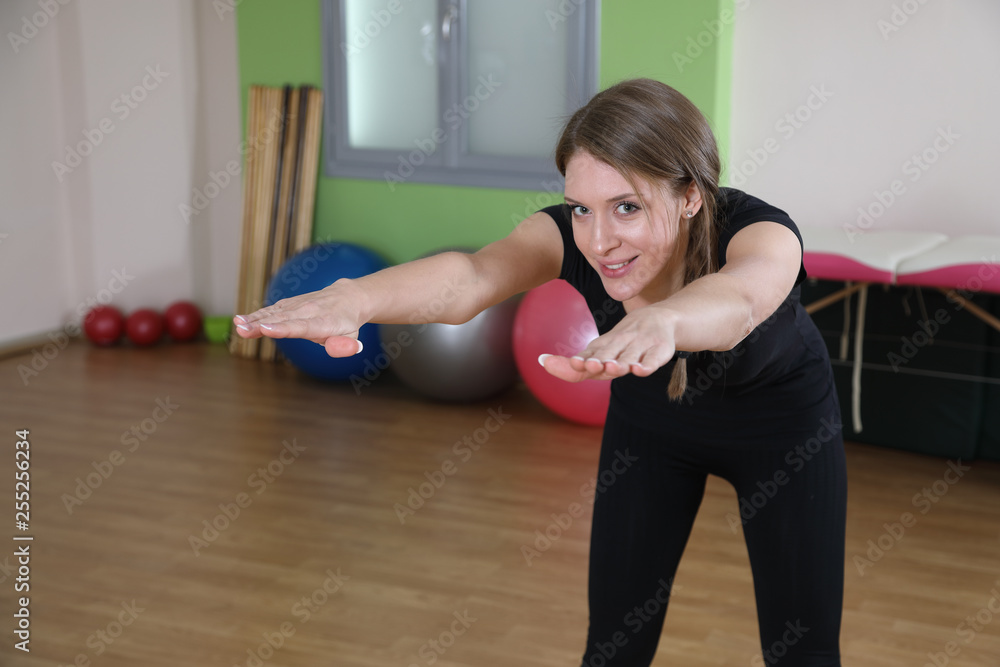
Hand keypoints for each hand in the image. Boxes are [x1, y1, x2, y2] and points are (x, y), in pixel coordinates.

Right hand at [233, 280, 365, 357]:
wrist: (346, 297)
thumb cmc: (347, 322)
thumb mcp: (352, 337)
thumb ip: (344, 346)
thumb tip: (335, 349)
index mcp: (323, 323)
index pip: (302, 326)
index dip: (283, 328)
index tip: (266, 329)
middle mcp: (308, 311)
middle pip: (282, 319)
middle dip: (260, 325)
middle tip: (241, 330)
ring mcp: (297, 305)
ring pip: (273, 313)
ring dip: (253, 319)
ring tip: (236, 325)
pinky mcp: (289, 304)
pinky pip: (271, 309)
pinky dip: (256, 314)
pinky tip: (240, 320)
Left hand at [538, 306, 678, 381]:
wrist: (661, 317)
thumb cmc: (624, 340)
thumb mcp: (603, 349)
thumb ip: (578, 364)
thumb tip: (542, 362)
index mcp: (604, 344)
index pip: (588, 354)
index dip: (579, 360)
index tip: (570, 361)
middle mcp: (620, 343)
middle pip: (607, 354)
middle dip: (598, 361)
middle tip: (589, 366)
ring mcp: (640, 346)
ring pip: (628, 357)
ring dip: (619, 363)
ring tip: (610, 368)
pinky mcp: (659, 351)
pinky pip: (653, 360)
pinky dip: (646, 365)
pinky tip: (639, 370)